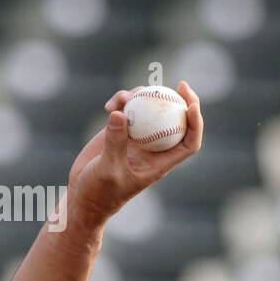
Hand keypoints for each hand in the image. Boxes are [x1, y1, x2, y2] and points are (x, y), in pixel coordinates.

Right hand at [66, 80, 203, 222]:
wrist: (83, 195)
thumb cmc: (100, 192)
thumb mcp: (108, 169)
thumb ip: (115, 143)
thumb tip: (123, 112)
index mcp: (161, 163)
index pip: (188, 143)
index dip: (196, 125)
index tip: (192, 106)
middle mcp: (153, 148)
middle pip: (176, 121)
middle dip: (182, 101)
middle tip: (181, 84)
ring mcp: (137, 138)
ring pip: (150, 110)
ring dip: (143, 98)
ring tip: (123, 98)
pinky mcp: (120, 131)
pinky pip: (128, 110)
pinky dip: (121, 103)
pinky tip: (108, 106)